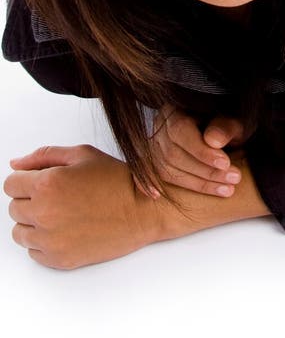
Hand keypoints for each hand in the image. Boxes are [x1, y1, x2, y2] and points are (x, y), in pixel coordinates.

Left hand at [4, 141, 269, 269]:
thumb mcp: (82, 155)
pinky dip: (44, 242)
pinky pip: (34, 252)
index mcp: (47, 183)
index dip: (26, 180)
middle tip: (57, 196)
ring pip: (20, 232)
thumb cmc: (117, 180)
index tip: (40, 181)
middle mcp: (44, 213)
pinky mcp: (58, 259)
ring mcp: (50, 240)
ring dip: (34, 222)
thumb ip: (44, 156)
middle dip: (30, 199)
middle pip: (14, 208)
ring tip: (62, 213)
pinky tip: (66, 228)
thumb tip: (17, 163)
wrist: (143, 209)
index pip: (10, 184)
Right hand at [136, 105, 251, 198]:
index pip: (181, 130)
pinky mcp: (154, 159)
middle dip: (206, 171)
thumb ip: (225, 127)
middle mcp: (160, 124)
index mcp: (176, 107)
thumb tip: (213, 141)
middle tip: (233, 178)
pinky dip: (149, 185)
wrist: (221, 126)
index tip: (225, 163)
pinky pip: (149, 174)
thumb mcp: (234, 118)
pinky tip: (155, 195)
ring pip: (166, 169)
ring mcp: (154, 142)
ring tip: (226, 189)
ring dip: (197, 184)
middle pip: (172, 153)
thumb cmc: (227, 121)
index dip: (202, 151)